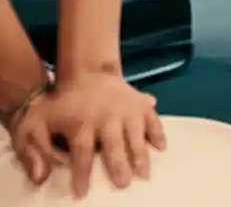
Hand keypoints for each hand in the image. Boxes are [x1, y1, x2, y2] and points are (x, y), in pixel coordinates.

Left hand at [10, 72, 165, 198]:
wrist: (86, 73)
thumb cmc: (60, 105)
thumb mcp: (35, 124)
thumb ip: (33, 150)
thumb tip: (41, 177)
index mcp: (80, 122)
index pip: (81, 152)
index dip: (82, 173)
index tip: (82, 192)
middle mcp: (106, 116)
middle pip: (114, 144)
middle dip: (118, 165)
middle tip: (123, 184)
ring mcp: (127, 109)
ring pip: (136, 134)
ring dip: (141, 154)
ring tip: (144, 173)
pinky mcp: (141, 104)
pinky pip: (153, 120)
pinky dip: (158, 133)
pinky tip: (161, 148)